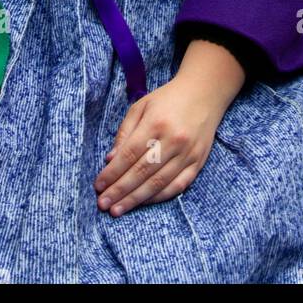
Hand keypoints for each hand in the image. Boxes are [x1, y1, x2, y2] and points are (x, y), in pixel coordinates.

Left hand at [93, 73, 228, 216]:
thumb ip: (125, 132)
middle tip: (103, 204)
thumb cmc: (168, 99)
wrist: (204, 93)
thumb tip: (110, 160)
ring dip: (136, 199)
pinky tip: (143, 202)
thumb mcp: (141, 106)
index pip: (129, 154)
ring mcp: (188, 153)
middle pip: (142, 172)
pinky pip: (178, 186)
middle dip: (120, 191)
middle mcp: (173, 140)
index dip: (112, 173)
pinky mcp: (198, 162)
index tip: (98, 186)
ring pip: (158, 183)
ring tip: (118, 210)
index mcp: (156, 123)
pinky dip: (159, 197)